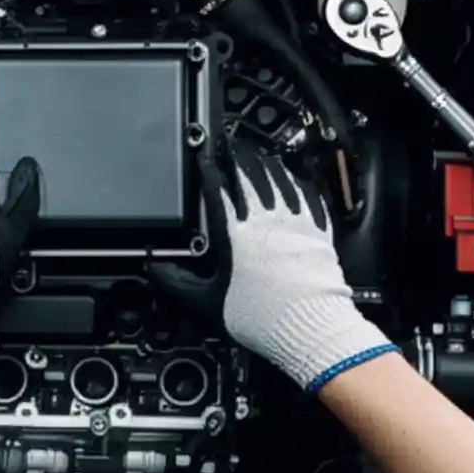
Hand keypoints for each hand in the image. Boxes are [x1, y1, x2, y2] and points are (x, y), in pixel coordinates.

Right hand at [149, 139, 395, 391]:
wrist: (310, 327)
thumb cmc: (262, 317)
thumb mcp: (208, 302)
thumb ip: (177, 282)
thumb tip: (155, 270)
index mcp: (234, 233)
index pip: (217, 188)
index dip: (207, 167)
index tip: (202, 155)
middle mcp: (265, 219)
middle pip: (249, 175)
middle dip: (237, 157)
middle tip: (230, 145)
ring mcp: (295, 221)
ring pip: (279, 179)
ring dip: (266, 163)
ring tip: (258, 154)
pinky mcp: (318, 231)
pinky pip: (309, 196)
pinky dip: (299, 183)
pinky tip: (296, 178)